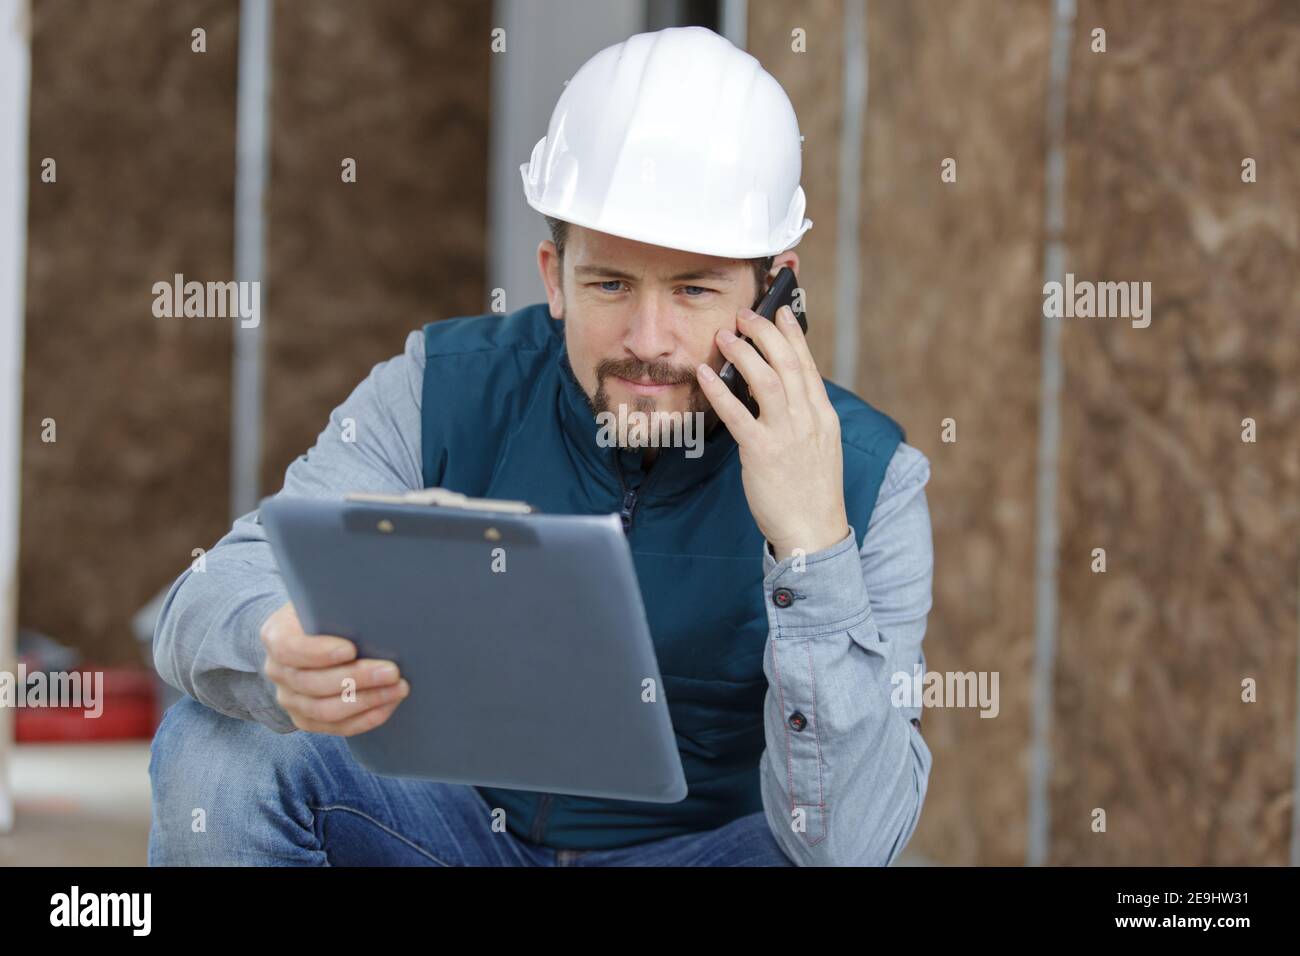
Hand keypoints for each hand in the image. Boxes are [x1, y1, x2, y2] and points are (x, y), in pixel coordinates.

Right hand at [259, 601, 409, 735]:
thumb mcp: (324, 600)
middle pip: (313, 684)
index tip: (351, 649)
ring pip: (325, 711)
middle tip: (392, 671)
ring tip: (397, 689)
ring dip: (367, 701)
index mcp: (276, 636)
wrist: (311, 636)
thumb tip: (375, 611)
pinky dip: (366, 719)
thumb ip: (339, 606)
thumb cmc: (326, 613)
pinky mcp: (306, 719)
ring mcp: (290, 699)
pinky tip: (389, 705)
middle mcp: (277, 671)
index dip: (320, 653)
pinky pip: (336, 728)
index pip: (291, 649)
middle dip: (357, 679)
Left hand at [695, 305, 848, 561]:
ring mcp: (787, 434)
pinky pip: (738, 414)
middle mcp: (808, 419)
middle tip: (744, 315)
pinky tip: (705, 374)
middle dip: (765, 333)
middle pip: (787, 363)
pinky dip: (719, 390)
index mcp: (823, 416)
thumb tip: (779, 391)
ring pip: (767, 380)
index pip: (808, 365)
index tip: (780, 312)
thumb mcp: (819, 446)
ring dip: (743, 353)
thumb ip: (803, 417)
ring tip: (724, 335)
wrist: (814, 532)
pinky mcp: (762, 453)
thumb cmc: (812, 492)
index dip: (792, 335)